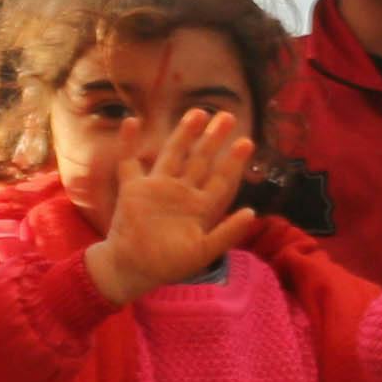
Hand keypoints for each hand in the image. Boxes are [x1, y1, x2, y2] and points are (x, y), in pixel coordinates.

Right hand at [86, 104, 262, 304]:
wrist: (133, 270)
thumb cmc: (169, 265)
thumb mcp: (203, 252)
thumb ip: (227, 233)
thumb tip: (252, 212)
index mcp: (199, 207)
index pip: (220, 178)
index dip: (233, 161)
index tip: (246, 141)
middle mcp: (180, 192)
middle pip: (200, 160)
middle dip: (213, 139)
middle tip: (227, 116)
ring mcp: (156, 188)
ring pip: (172, 154)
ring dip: (183, 134)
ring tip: (197, 112)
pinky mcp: (132, 189)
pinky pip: (129, 162)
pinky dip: (128, 143)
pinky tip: (132, 121)